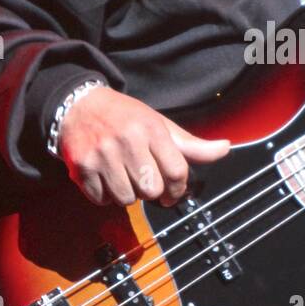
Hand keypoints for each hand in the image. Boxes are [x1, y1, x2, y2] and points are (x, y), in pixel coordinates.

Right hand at [58, 87, 230, 206]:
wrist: (80, 106)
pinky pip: (102, 199)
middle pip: (152, 189)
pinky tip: (105, 177)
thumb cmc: (125, 117)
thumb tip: (224, 148)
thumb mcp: (159, 124)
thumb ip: (190, 144)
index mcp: (151, 129)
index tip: (172, 192)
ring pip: (126, 198)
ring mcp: (102, 154)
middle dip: (151, 191)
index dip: (178, 189)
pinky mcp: (82, 167)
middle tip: (143, 179)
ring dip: (127, 194)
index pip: (176, 172)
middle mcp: (127, 140)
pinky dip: (105, 195)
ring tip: (123, 176)